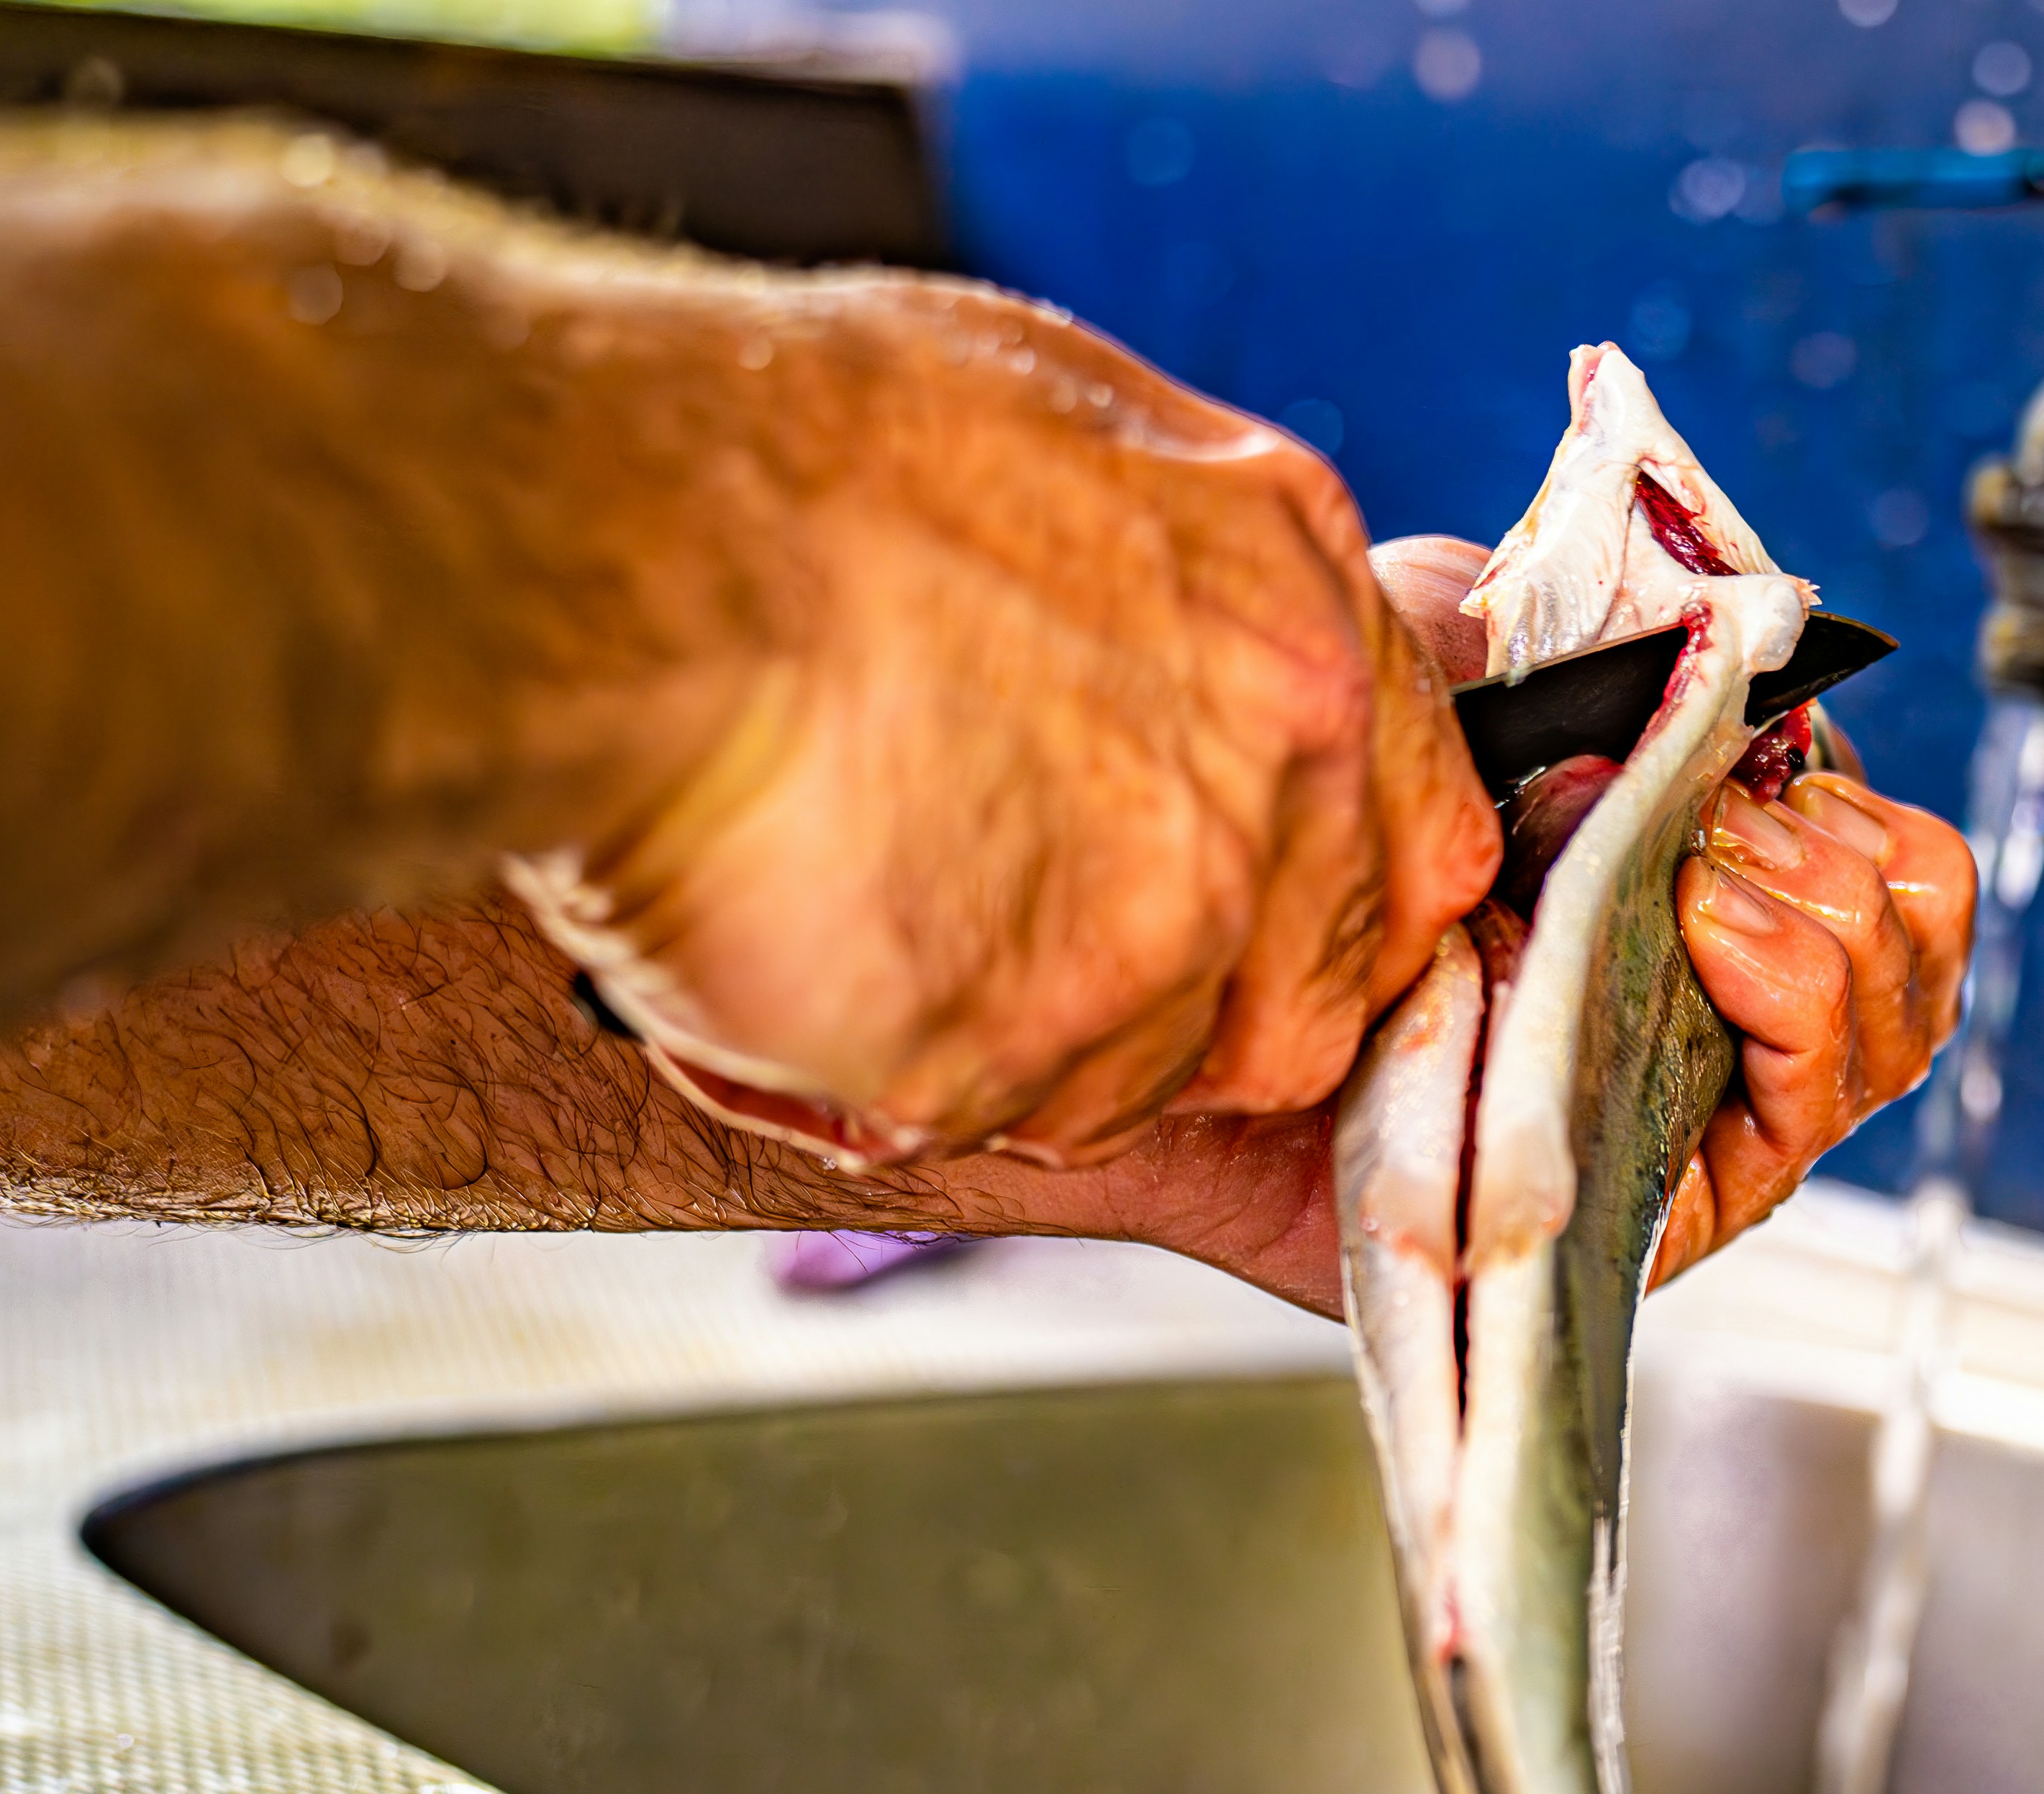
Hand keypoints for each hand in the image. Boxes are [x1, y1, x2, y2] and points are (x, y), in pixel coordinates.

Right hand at [529, 291, 1499, 1166]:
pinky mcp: (1019, 1051)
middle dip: (1184, 1009)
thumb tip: (1279, 665)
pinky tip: (803, 945)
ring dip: (1020, 1034)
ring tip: (871, 898)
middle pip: (1305, 1011)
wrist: (615, 540)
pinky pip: (989, 1114)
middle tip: (1018, 930)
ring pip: (1141, 1081)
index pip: (1428, 858)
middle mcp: (1275, 783)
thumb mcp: (1082, 429)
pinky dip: (897, 1066)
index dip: (1324, 909)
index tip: (1230, 913)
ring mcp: (1158, 932)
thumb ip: (1222, 582)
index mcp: (1304, 624)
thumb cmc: (801, 459)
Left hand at [1362, 537, 1970, 1284]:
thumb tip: (1701, 634)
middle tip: (1706, 826)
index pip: (1878, 840)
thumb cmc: (1300, 843)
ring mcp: (1712, 1109)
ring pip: (1893, 1019)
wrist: (1195, 1002)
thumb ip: (1564, 618)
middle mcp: (1726, 1002)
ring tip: (1697, 881)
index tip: (1742, 743)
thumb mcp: (1436, 663)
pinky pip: (1813, 1115)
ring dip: (1821, 913)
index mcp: (1705, 879)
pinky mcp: (1675, 1208)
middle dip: (1834, 849)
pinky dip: (1790, 994)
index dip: (1836, 784)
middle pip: (1916, 932)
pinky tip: (1701, 935)